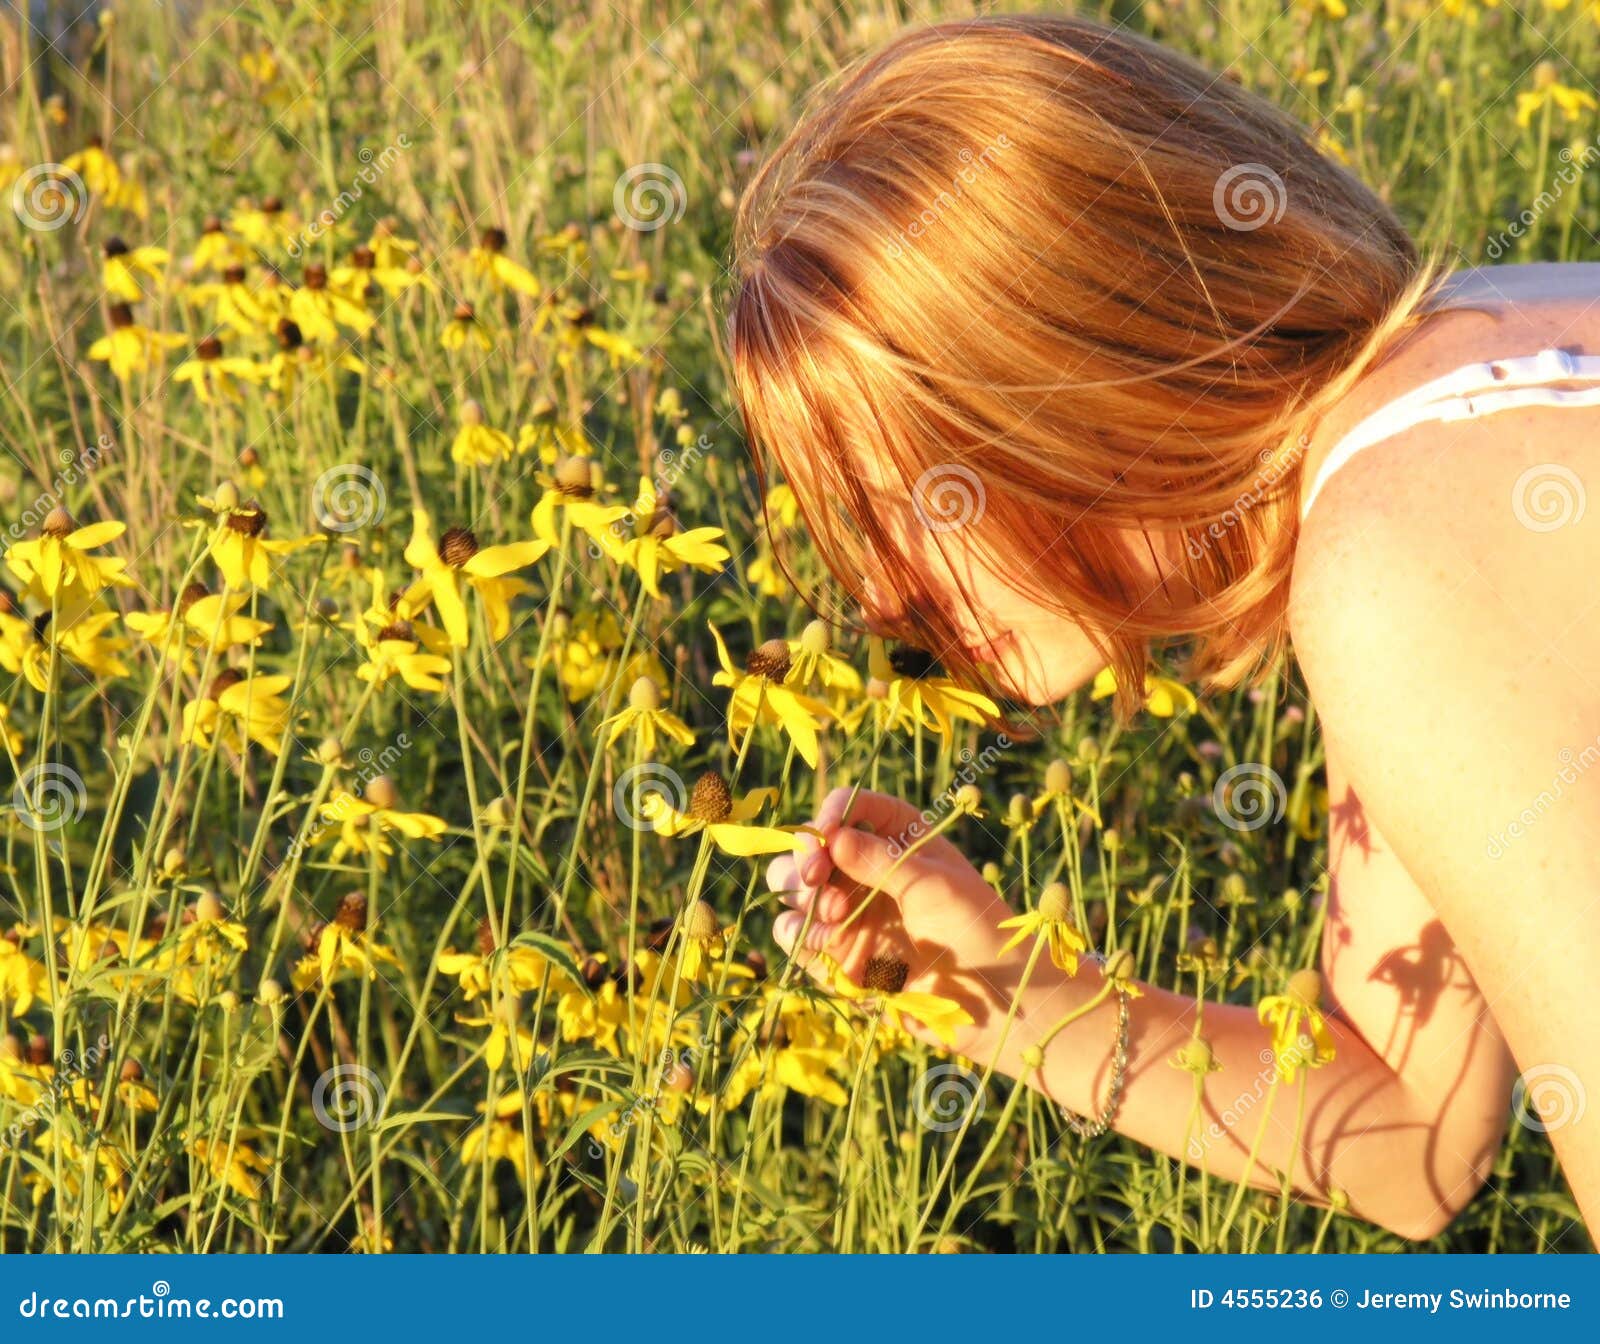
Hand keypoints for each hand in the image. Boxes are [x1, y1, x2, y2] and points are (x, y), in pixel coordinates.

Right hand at [767, 787, 1023, 1046]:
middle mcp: (866, 870)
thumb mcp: (935, 884)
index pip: (849, 807)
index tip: (825, 837)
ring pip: (794, 891)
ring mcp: (850, 912)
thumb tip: (834, 838)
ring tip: (836, 915)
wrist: (994, 998)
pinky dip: (800, 936)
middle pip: (810, 848)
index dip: (830, 815)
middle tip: (815, 878)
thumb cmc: (977, 928)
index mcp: (898, 837)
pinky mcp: (840, 953)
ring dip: (803, 897)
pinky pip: (797, 937)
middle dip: (805, 858)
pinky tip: (829, 943)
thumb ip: (882, 861)